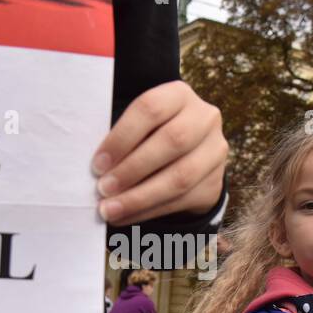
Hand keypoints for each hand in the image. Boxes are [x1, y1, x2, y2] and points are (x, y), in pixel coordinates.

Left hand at [91, 80, 226, 225]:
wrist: (187, 156)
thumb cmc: (148, 136)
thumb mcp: (138, 126)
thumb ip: (121, 140)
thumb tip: (97, 170)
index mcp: (179, 95)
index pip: (151, 109)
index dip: (122, 137)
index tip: (98, 164)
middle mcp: (204, 118)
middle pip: (172, 141)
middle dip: (132, 169)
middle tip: (103, 189)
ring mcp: (215, 151)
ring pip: (180, 177)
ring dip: (140, 197)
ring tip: (110, 209)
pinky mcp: (215, 182)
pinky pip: (183, 201)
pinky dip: (149, 212)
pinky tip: (125, 217)